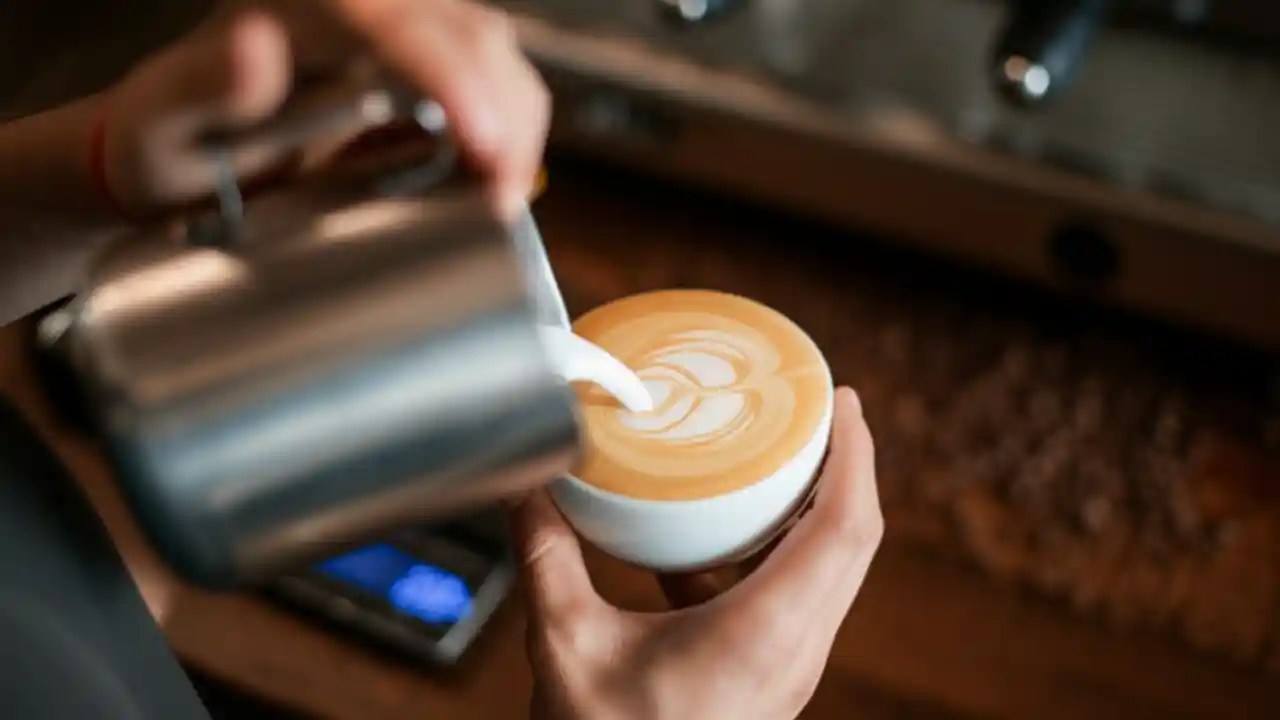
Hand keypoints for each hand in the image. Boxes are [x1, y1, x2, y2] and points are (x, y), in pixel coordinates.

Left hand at [100, 0, 546, 216]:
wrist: (177, 155)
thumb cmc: (165, 147)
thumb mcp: (159, 125)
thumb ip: (201, 87)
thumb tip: (255, 45)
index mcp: (294, 6)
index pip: (389, 21)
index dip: (449, 77)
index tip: (483, 146)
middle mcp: (353, 6)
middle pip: (460, 30)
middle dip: (500, 109)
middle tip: (504, 196)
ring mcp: (390, 30)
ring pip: (487, 45)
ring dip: (515, 118)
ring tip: (508, 192)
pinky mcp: (414, 60)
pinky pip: (487, 70)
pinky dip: (511, 121)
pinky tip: (503, 171)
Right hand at [510, 387, 882, 719]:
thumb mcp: (566, 645)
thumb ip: (546, 558)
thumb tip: (524, 484)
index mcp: (764, 632)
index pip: (845, 527)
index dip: (855, 455)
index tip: (842, 399)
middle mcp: (794, 646)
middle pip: (852, 539)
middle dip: (843, 464)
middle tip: (814, 406)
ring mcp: (786, 665)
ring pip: (828, 567)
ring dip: (813, 506)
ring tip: (776, 454)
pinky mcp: (766, 674)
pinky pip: (793, 594)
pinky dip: (771, 549)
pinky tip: (714, 530)